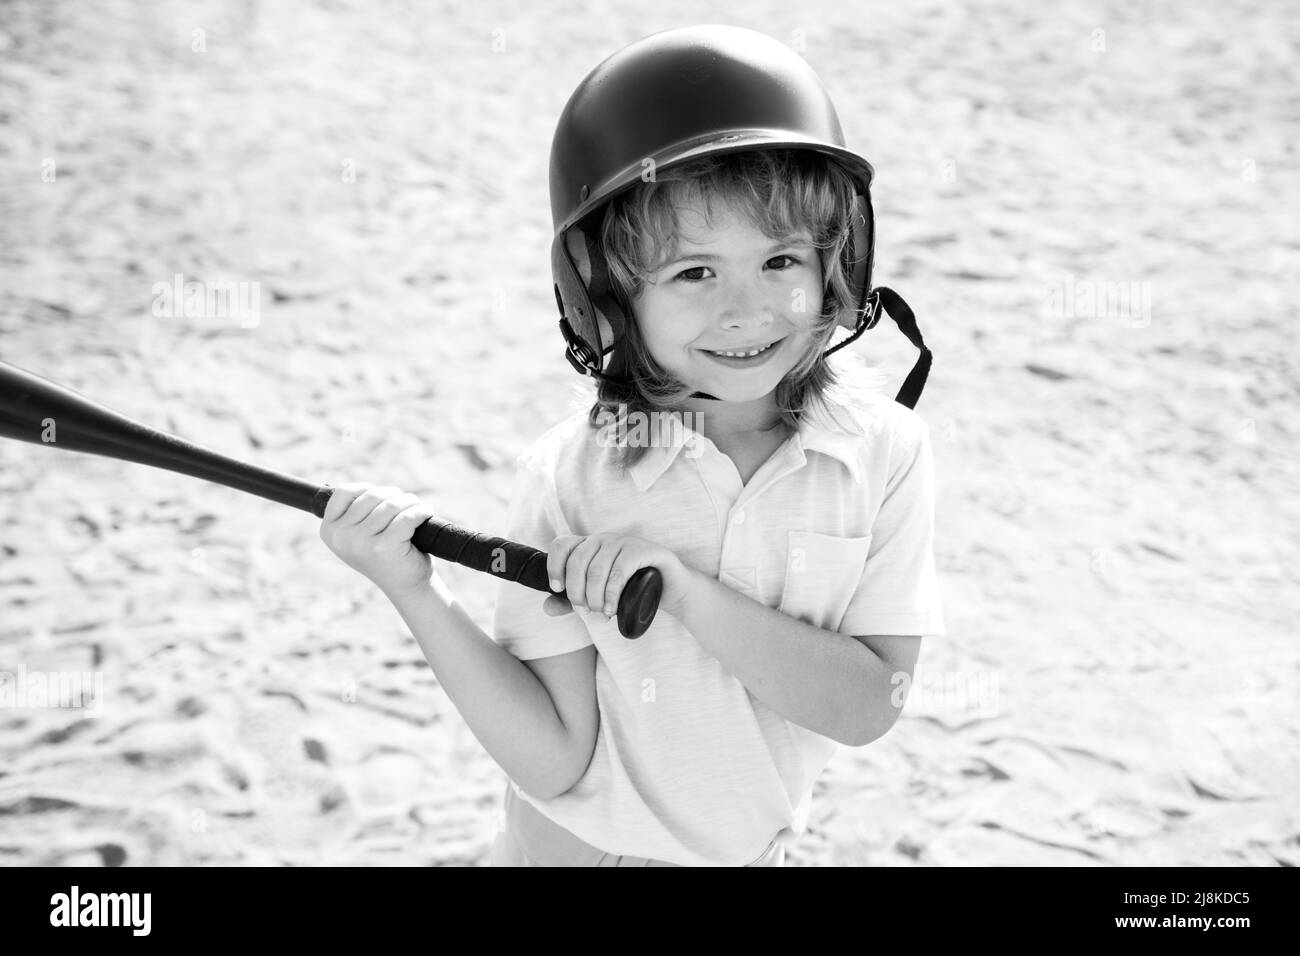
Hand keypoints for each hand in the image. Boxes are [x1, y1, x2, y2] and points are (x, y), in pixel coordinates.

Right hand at [319, 482, 434, 598]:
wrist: (407, 586)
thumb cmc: (386, 555)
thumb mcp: (361, 534)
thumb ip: (357, 513)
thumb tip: (369, 488)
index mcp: (329, 531)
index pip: (343, 492)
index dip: (367, 488)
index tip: (384, 497)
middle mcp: (340, 537)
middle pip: (372, 496)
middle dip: (395, 495)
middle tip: (409, 503)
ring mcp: (360, 543)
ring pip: (391, 505)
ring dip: (411, 502)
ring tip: (419, 508)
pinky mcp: (384, 547)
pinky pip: (407, 517)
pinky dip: (421, 511)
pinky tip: (426, 513)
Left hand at [541, 532, 696, 622]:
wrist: (671, 590)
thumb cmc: (632, 591)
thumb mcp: (598, 598)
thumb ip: (572, 603)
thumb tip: (546, 608)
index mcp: (590, 546)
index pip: (562, 545)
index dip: (554, 566)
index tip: (557, 589)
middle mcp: (604, 539)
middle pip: (577, 561)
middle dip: (577, 592)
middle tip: (586, 611)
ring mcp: (625, 542)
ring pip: (597, 568)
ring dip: (594, 597)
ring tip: (602, 613)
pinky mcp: (644, 549)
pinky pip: (620, 570)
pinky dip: (612, 593)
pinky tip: (613, 607)